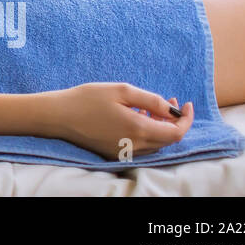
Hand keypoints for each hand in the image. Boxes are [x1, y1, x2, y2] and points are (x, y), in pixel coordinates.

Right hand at [46, 82, 193, 159]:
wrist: (58, 115)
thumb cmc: (87, 98)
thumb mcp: (121, 90)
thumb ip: (151, 100)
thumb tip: (172, 109)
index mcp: (139, 130)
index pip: (176, 133)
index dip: (186, 119)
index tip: (186, 104)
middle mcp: (135, 146)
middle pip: (167, 140)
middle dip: (173, 120)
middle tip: (170, 100)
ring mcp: (125, 152)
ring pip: (155, 144)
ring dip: (160, 127)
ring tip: (152, 107)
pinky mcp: (115, 153)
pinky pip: (141, 146)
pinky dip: (147, 133)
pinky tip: (137, 117)